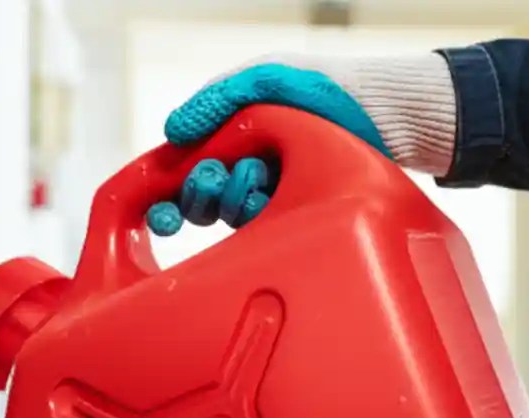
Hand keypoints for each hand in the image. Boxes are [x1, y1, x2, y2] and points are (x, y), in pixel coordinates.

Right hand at [146, 56, 389, 236]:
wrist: (370, 113)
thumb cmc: (316, 90)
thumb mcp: (260, 84)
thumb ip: (215, 102)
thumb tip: (173, 132)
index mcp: (228, 139)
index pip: (182, 169)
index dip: (164, 192)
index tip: (157, 211)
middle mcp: (243, 168)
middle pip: (198, 202)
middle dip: (197, 195)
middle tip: (210, 179)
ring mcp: (267, 193)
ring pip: (227, 214)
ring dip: (231, 197)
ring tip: (253, 173)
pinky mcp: (291, 212)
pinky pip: (259, 223)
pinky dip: (257, 208)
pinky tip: (269, 191)